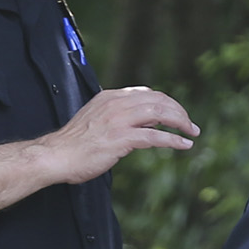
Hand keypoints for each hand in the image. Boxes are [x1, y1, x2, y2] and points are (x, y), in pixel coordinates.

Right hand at [41, 87, 199, 183]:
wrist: (56, 155)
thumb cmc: (73, 145)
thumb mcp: (96, 120)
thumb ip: (116, 117)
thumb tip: (140, 123)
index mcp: (110, 98)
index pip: (146, 93)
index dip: (166, 102)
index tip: (176, 114)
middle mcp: (117, 104)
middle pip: (158, 99)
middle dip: (178, 111)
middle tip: (190, 124)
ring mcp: (119, 120)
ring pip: (160, 113)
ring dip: (181, 122)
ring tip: (192, 132)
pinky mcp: (122, 139)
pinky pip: (155, 136)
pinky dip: (173, 140)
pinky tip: (185, 145)